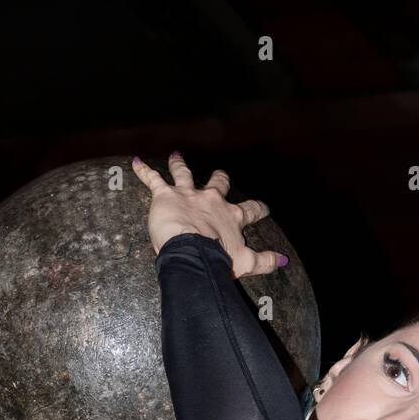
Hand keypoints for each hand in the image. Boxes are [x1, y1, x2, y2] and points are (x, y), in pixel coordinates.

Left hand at [131, 153, 286, 278]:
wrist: (194, 253)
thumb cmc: (219, 260)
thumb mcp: (246, 262)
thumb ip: (264, 261)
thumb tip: (282, 260)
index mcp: (230, 218)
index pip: (249, 210)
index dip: (257, 209)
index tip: (263, 208)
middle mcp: (212, 201)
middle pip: (218, 185)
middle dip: (220, 179)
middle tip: (221, 175)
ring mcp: (189, 195)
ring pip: (185, 175)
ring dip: (181, 166)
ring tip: (177, 157)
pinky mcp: (166, 195)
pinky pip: (153, 179)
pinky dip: (144, 172)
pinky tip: (136, 163)